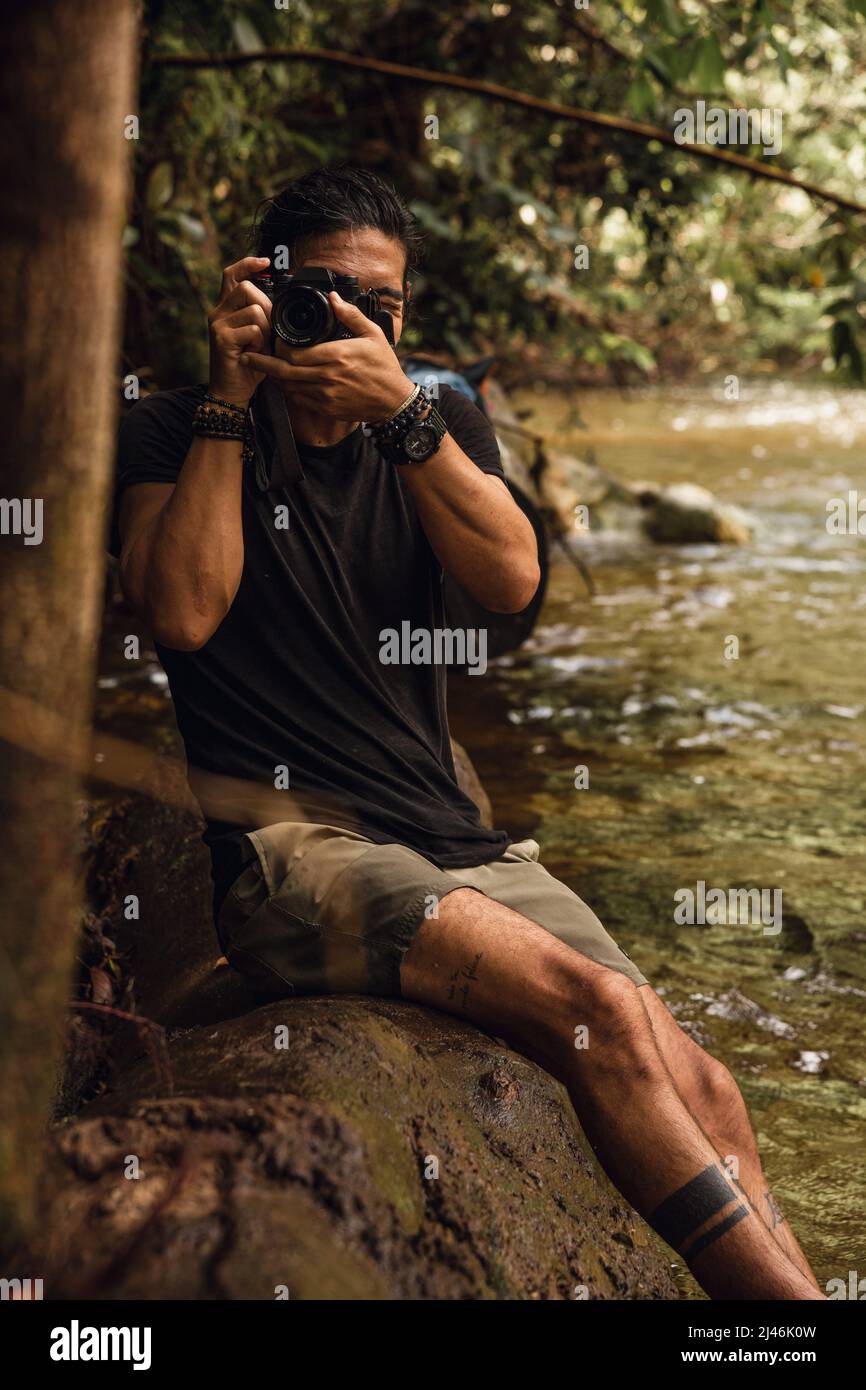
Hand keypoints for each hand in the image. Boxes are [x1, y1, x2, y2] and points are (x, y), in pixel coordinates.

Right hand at [207, 256, 273, 406]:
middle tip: (269, 330)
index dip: (248, 263)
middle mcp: (217, 312)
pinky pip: (253, 329)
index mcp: (225, 308)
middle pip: (247, 288)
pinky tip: (254, 354)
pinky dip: (260, 343)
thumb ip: (263, 318)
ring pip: (254, 309)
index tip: (265, 261)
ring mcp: (217, 324)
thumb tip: (280, 304)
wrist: (231, 392)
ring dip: (266, 329)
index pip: (231, 274)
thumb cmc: (247, 365)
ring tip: (260, 346)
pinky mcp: (221, 338)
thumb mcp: (257, 337)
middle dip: (266, 307)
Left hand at [240, 292, 413, 421]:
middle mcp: (328, 376)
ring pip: (289, 387)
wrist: (394, 401)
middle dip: (264, 363)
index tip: (272, 340)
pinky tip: (284, 382)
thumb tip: (332, 297)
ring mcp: (326, 395)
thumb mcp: (373, 334)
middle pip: (285, 371)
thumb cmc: (384, 367)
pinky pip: (300, 400)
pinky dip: (289, 391)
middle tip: (249, 356)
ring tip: (262, 368)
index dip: (278, 347)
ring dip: (274, 378)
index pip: (295, 353)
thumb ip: (350, 314)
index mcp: (337, 355)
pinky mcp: (327, 408)